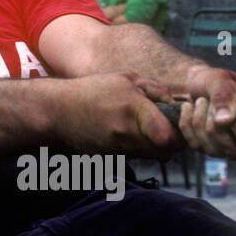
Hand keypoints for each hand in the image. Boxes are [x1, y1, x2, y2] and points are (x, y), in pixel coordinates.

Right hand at [52, 73, 182, 158]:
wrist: (58, 110)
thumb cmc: (93, 90)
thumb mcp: (125, 78)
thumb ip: (154, 89)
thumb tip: (174, 104)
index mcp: (133, 107)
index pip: (168, 137)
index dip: (177, 135)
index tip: (175, 127)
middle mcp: (126, 130)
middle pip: (163, 152)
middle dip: (169, 144)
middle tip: (164, 131)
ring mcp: (116, 147)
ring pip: (149, 156)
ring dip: (151, 146)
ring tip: (140, 129)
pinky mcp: (109, 157)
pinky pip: (133, 157)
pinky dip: (134, 149)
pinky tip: (122, 134)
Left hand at [175, 66, 235, 158]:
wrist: (194, 82)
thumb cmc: (214, 80)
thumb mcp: (221, 79)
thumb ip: (225, 96)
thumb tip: (226, 121)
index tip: (233, 119)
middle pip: (235, 152)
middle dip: (215, 125)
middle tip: (206, 101)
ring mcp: (226, 146)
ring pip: (213, 150)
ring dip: (199, 122)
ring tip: (199, 101)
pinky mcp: (206, 147)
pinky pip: (196, 145)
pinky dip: (187, 123)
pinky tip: (188, 107)